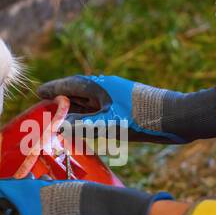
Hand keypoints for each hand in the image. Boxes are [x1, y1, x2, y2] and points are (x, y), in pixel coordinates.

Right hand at [36, 75, 215, 144]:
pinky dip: (89, 119)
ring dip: (75, 111)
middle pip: (78, 93)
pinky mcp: (126, 111)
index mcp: (101, 86)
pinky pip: (101, 113)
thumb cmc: (143, 119)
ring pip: (90, 104)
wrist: (177, 119)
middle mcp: (107, 89)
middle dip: (62, 101)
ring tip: (60, 120)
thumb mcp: (108, 124)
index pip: (70, 85)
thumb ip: (82, 124)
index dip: (53, 89)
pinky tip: (86, 129)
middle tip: (44, 110)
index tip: (38, 93)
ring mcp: (117, 100)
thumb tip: (59, 125)